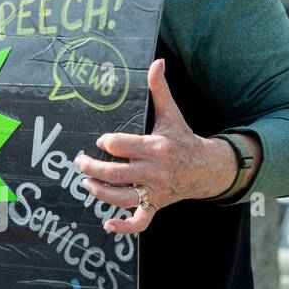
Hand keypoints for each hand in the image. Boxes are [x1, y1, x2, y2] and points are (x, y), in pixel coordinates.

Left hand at [75, 59, 257, 234]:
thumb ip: (160, 89)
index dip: (107, 143)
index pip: (122, 146)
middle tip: (80, 162)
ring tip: (86, 184)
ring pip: (123, 198)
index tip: (100, 141)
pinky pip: (141, 222)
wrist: (208, 168)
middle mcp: (155, 172)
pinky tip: (107, 225)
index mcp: (156, 148)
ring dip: (100, 193)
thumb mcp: (172, 114)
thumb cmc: (183, 139)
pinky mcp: (157, 206)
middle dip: (93, 168)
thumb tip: (157, 61)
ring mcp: (156, 191)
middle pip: (116, 173)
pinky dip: (125, 227)